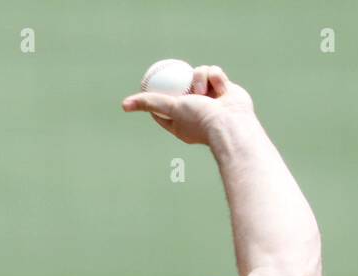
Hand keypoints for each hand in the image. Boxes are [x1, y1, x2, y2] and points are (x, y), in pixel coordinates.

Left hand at [121, 65, 254, 145]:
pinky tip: (220, 87)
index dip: (156, 96)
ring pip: (199, 74)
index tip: (150, 86)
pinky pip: (214, 73)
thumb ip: (150, 103)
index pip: (163, 108)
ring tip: (204, 91)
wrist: (232, 122)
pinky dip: (216, 77)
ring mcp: (212, 100)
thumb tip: (124, 104)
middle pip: (182, 88)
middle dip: (181, 81)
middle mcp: (196, 112)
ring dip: (200, 77)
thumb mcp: (170, 108)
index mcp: (181, 124)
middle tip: (174, 70)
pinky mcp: (225, 89)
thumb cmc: (200, 119)